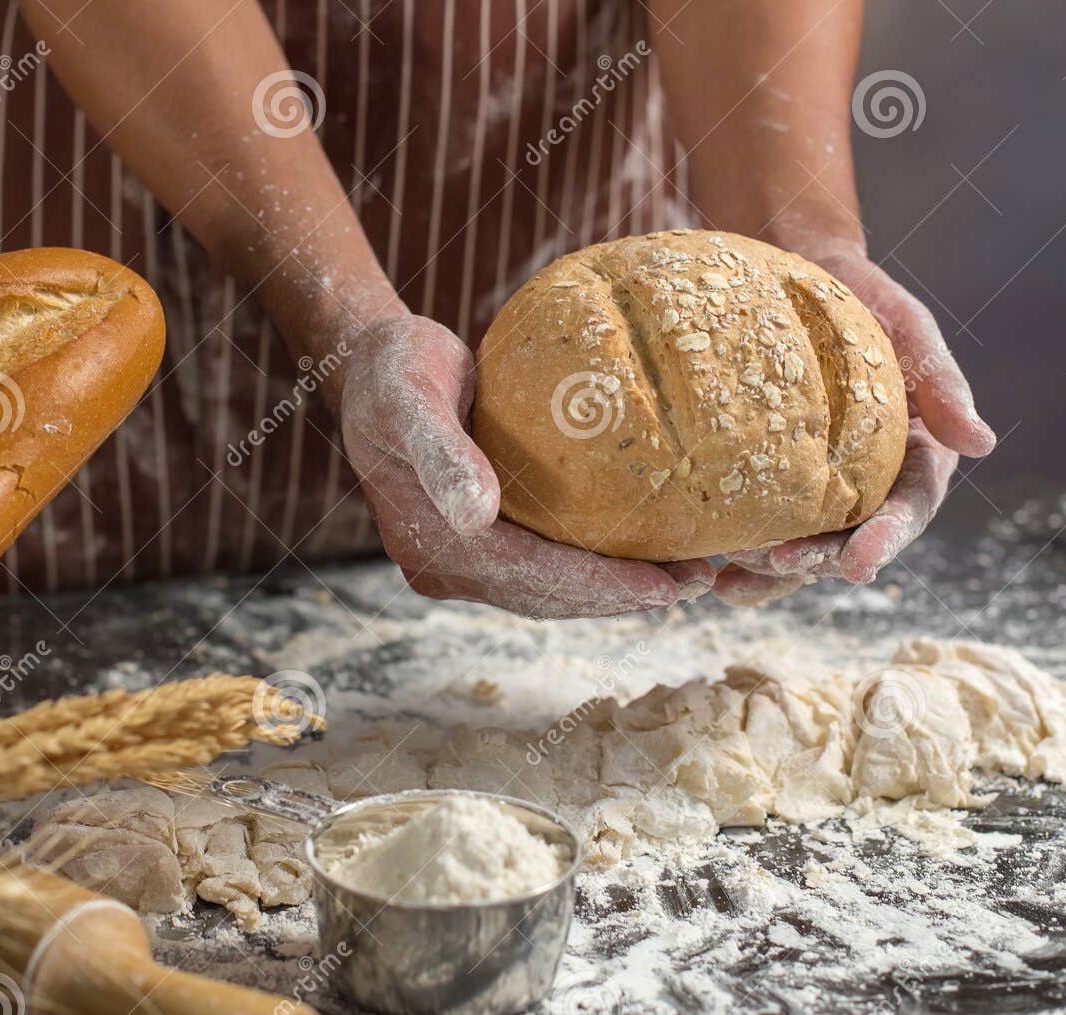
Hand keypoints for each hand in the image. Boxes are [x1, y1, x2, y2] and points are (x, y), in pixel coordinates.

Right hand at [337, 312, 716, 617]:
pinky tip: (639, 553)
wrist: (369, 367)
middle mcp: (443, 565)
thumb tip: (479, 515)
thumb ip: (442, 455)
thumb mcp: (409, 399)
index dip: (599, 585)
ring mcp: (458, 560)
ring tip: (682, 576)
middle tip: (696, 583)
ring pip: (546, 590)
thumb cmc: (392, 371)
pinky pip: (541, 566)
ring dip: (612, 590)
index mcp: (430, 541)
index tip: (665, 585)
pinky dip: (590, 566)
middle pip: (545, 595)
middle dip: (619, 597)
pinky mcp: (476, 543)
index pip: (529, 577)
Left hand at [721, 243, 995, 593]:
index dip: (887, 539)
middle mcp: (869, 484)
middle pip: (852, 539)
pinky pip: (761, 532)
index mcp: (914, 455)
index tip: (859, 565)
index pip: (908, 507)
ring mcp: (821, 490)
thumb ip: (942, 383)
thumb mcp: (907, 327)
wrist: (797, 276)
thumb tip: (984, 444)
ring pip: (805, 549)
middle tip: (783, 566)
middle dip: (820, 561)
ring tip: (733, 586)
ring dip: (775, 575)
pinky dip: (740, 560)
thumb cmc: (862, 298)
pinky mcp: (773, 487)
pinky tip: (711, 577)